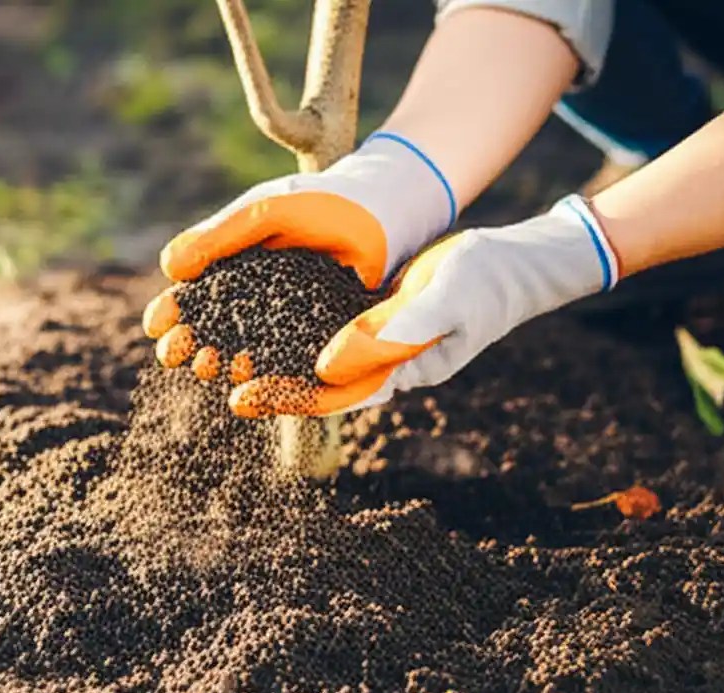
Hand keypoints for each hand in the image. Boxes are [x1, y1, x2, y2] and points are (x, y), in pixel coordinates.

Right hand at [144, 132, 455, 368]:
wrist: (383, 213)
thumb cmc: (321, 203)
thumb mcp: (263, 213)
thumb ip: (219, 236)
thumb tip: (169, 267)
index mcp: (233, 266)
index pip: (193, 295)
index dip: (172, 312)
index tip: (156, 325)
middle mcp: (253, 299)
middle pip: (211, 329)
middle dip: (188, 344)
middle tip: (174, 354)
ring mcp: (282, 321)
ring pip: (241, 349)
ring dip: (219, 361)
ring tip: (208, 366)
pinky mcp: (313, 338)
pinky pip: (283, 359)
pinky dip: (262, 370)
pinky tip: (246, 375)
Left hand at [230, 195, 620, 416]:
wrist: (514, 263)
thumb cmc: (487, 282)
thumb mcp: (444, 300)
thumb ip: (392, 331)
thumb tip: (329, 364)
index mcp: (400, 373)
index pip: (332, 396)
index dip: (285, 398)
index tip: (241, 397)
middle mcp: (381, 363)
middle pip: (312, 381)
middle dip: (263, 380)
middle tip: (209, 373)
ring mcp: (375, 339)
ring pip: (312, 353)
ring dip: (269, 352)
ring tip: (218, 346)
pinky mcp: (370, 314)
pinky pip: (322, 322)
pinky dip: (287, 321)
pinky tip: (252, 309)